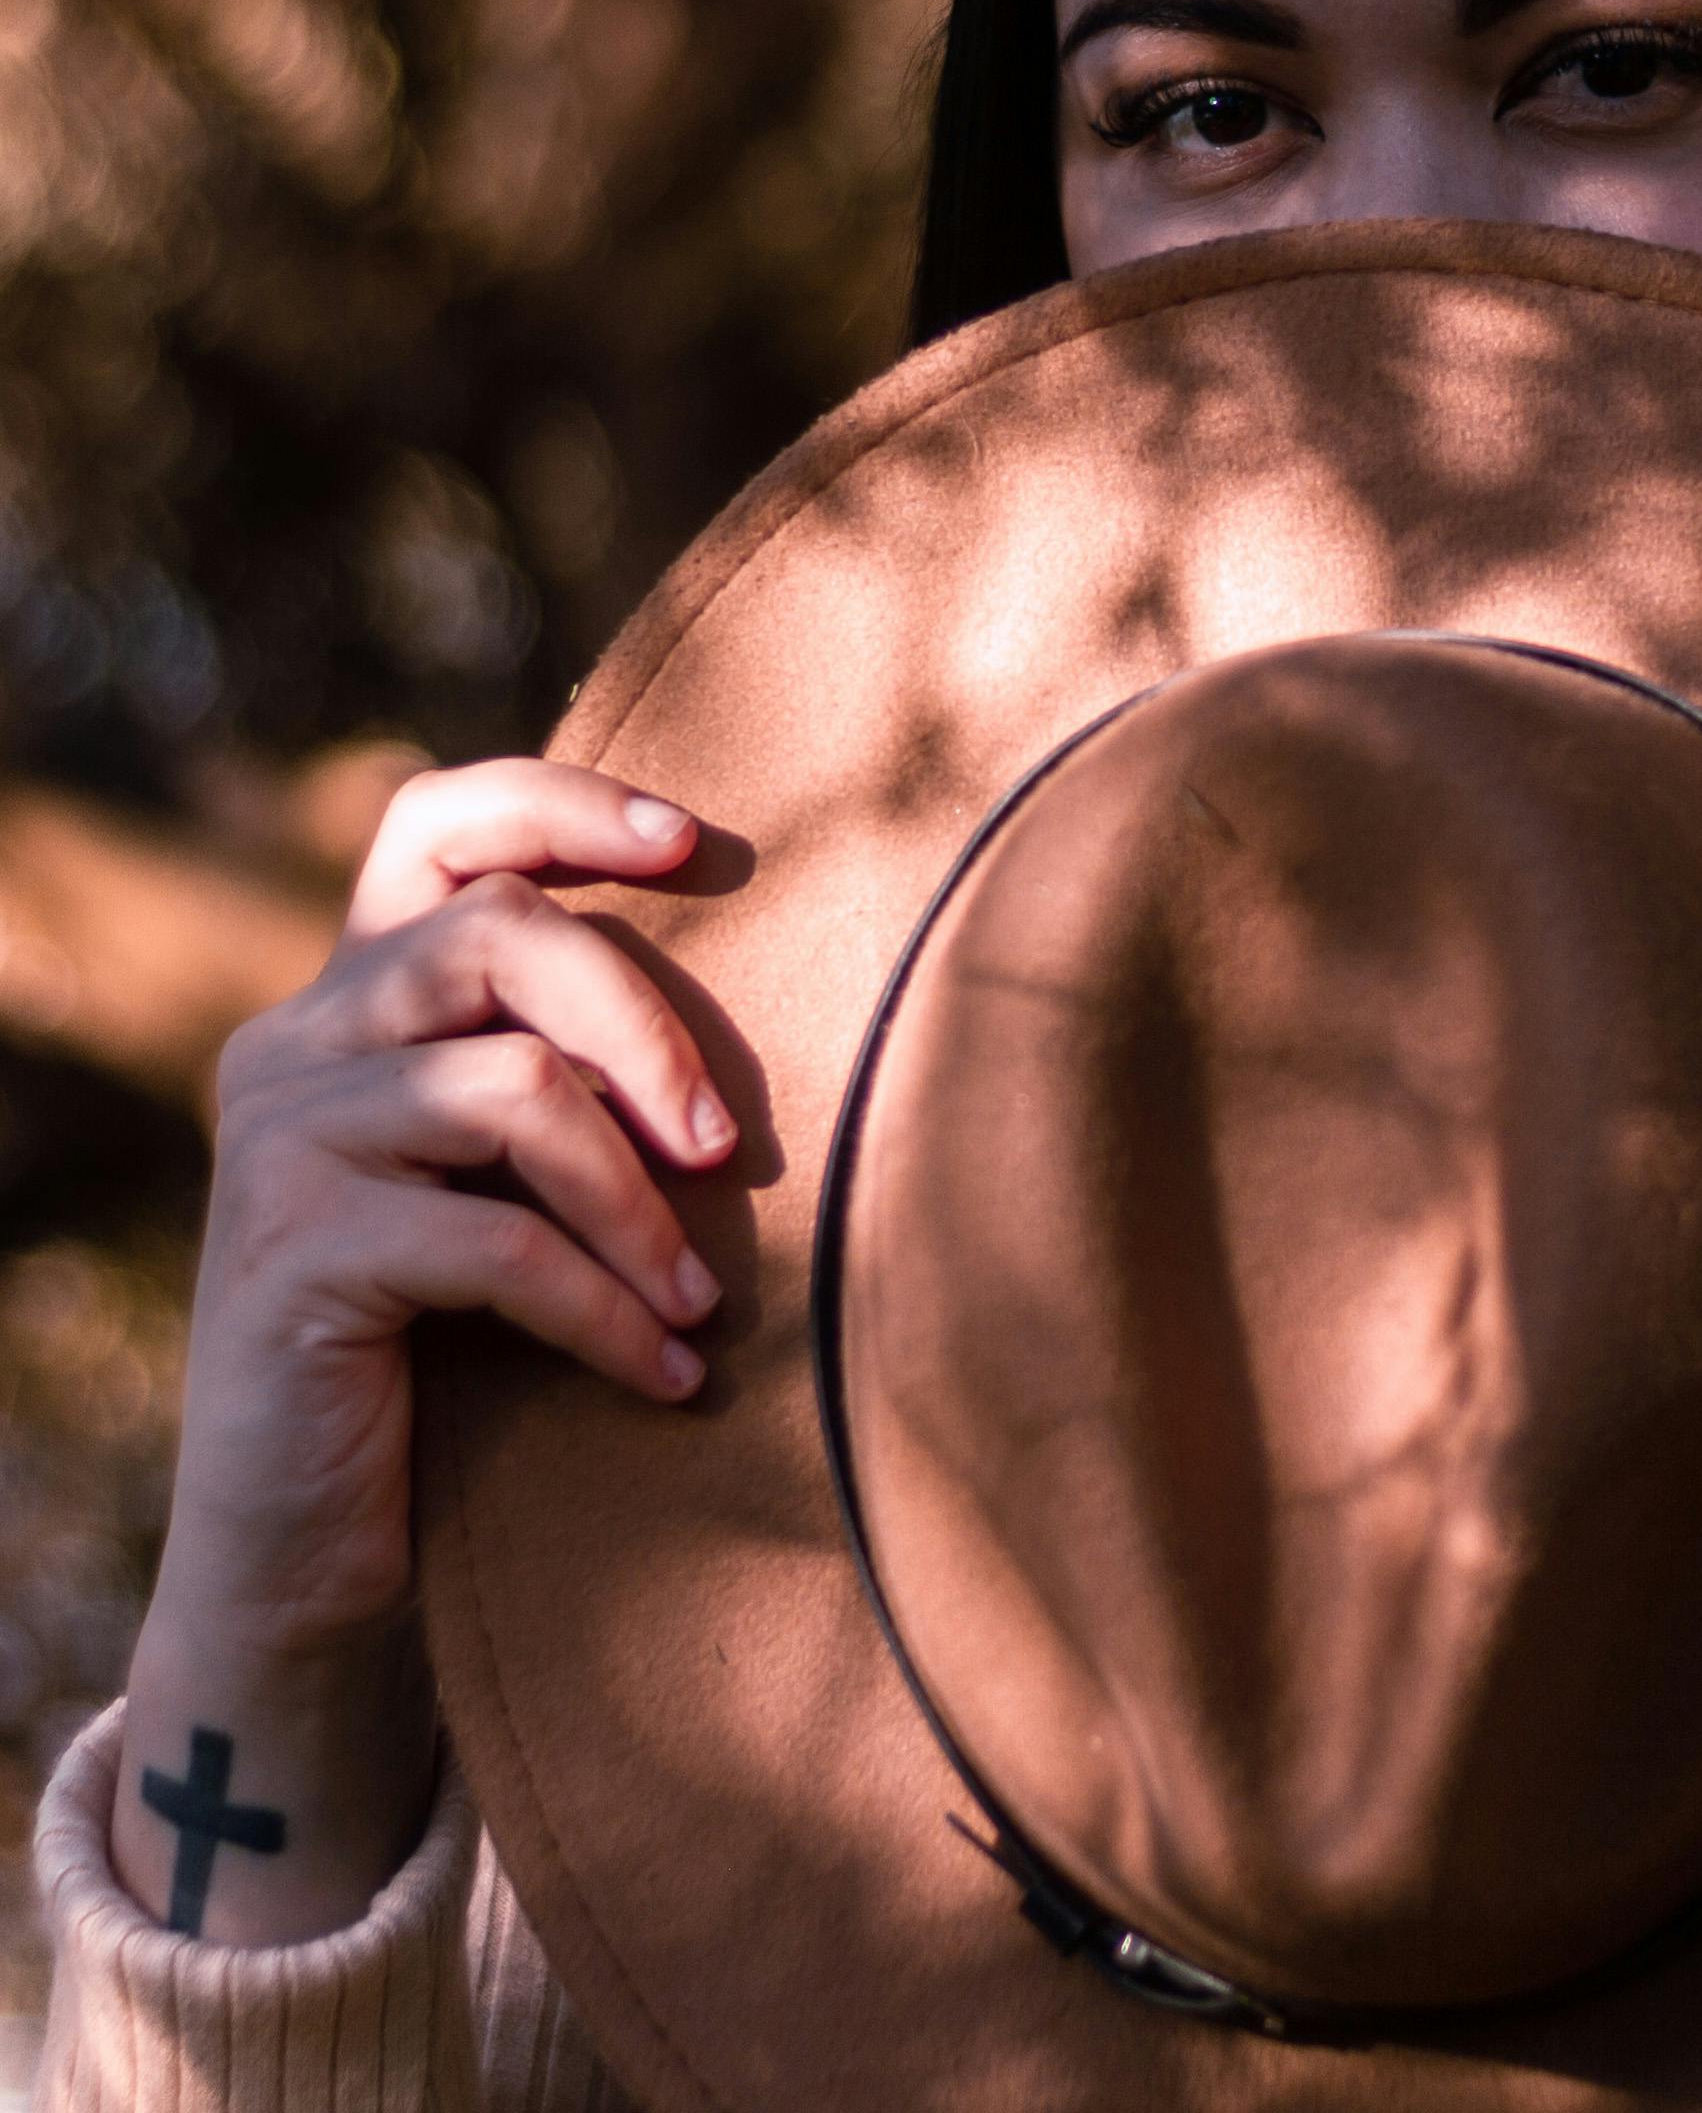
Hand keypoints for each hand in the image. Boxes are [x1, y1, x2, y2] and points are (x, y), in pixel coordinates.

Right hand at [115, 760, 737, 1943]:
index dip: (565, 806)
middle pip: (502, 936)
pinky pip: (497, 1246)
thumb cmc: (444, 1344)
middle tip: (733, 1149)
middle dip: (647, 1030)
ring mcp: (281, 1142)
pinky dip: (604, 1309)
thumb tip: (766, 971)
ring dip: (640, 1204)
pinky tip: (665, 1374)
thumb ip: (558, 1067)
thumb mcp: (498, 1178)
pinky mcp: (293, 1255)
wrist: (303, 1549)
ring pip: (513, 1090)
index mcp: (348, 997)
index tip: (694, 842)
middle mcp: (294, 1042)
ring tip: (703, 1300)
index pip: (434, 824)